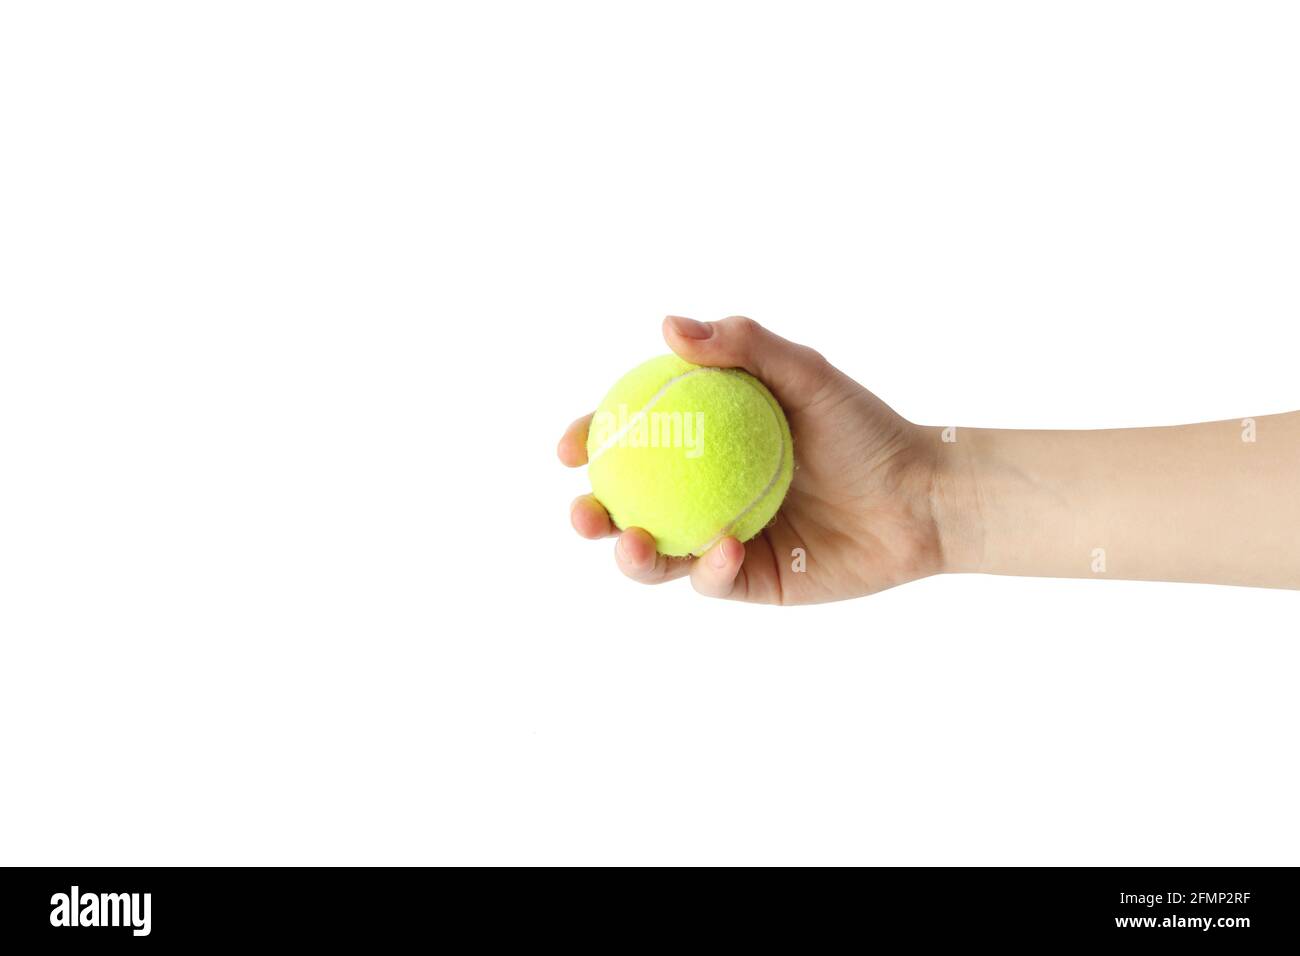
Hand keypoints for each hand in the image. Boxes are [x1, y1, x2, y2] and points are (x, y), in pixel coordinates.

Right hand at [557, 316, 949, 603]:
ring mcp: (721, 538)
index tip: (570, 446)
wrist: (921, 497)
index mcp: (705, 439)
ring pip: (657, 556)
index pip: (632, 440)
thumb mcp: (805, 374)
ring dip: (631, 556)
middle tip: (584, 511)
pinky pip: (713, 580)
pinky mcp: (750, 581)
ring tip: (632, 542)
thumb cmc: (865, 428)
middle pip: (627, 507)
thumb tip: (668, 325)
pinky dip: (710, 567)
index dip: (590, 443)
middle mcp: (703, 490)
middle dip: (590, 515)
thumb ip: (743, 346)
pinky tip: (726, 546)